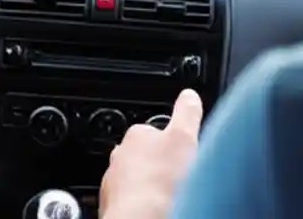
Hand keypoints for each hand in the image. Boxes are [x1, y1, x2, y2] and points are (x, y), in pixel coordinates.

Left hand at [99, 90, 203, 218]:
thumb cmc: (162, 181)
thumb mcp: (184, 138)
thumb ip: (187, 113)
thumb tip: (189, 95)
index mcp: (137, 136)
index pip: (155, 131)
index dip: (173, 142)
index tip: (184, 152)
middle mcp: (120, 157)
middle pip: (144, 157)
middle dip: (159, 165)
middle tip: (179, 178)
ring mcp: (114, 183)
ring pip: (136, 181)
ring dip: (150, 187)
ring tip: (170, 197)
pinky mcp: (113, 207)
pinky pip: (131, 203)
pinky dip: (142, 206)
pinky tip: (157, 210)